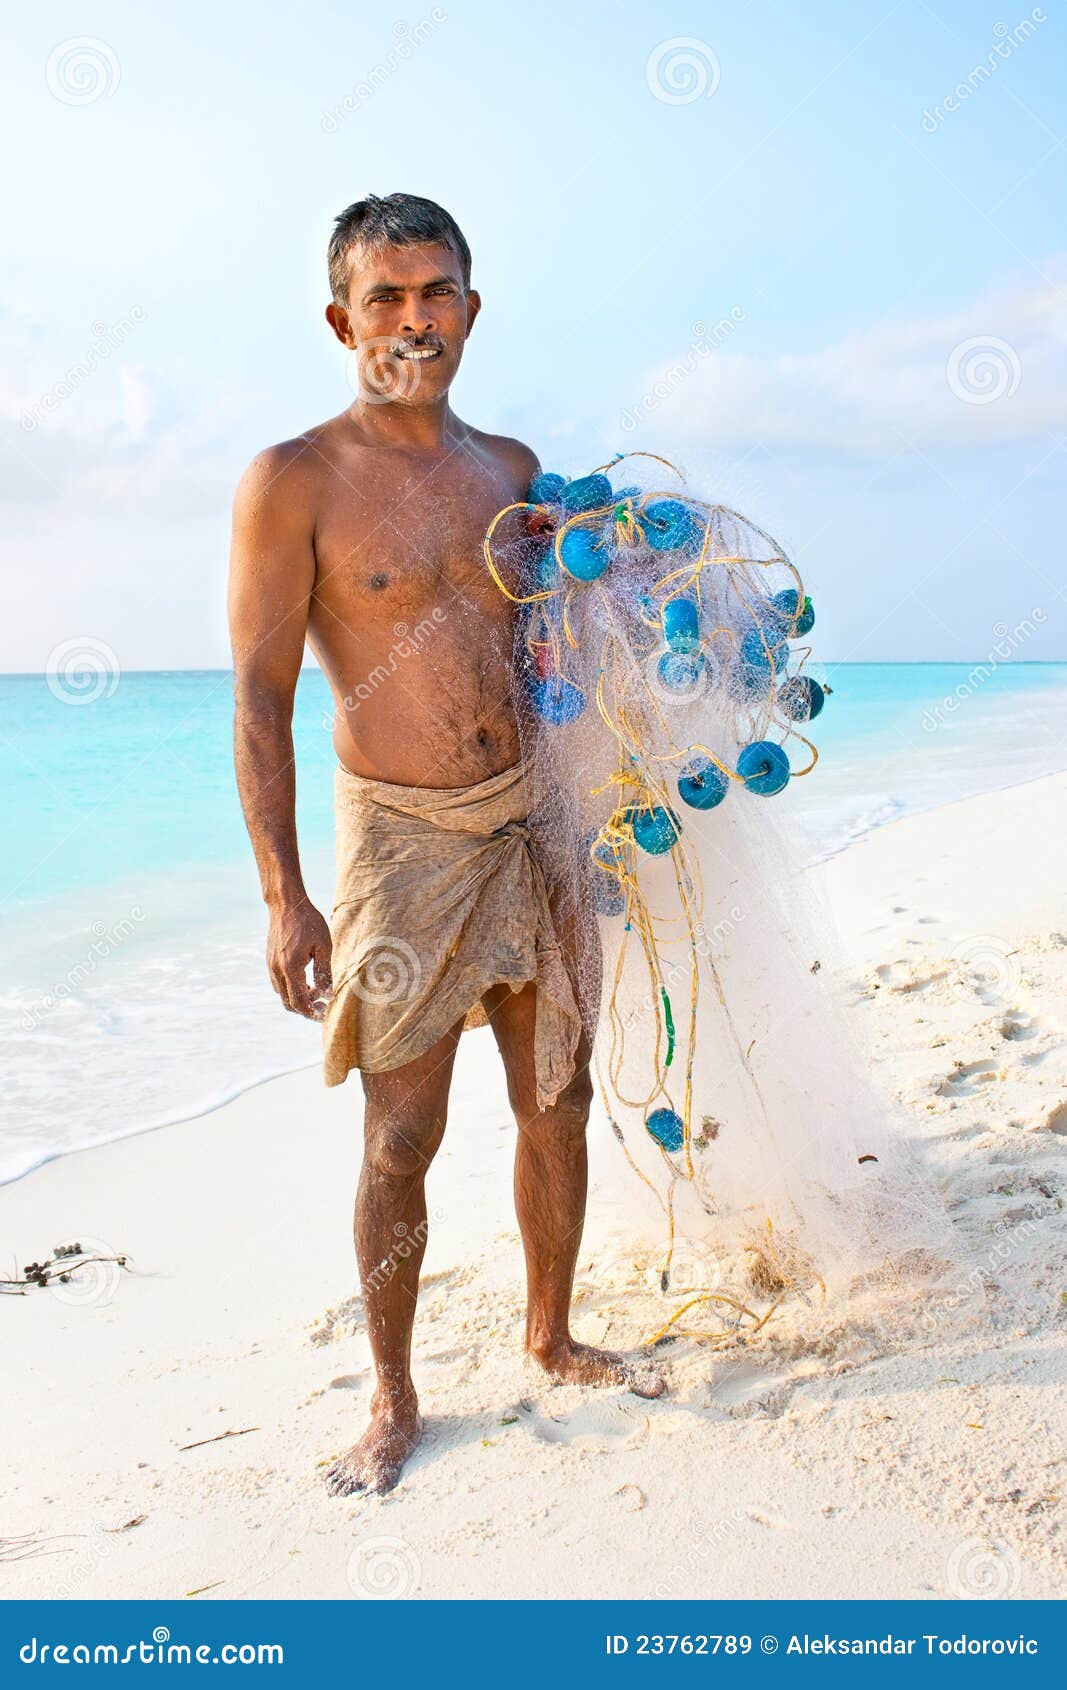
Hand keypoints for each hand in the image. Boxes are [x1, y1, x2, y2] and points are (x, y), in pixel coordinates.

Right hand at [267, 899, 332, 1019]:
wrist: (286, 904)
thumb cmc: (309, 922)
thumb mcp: (324, 946)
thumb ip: (325, 972)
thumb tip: (328, 995)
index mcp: (291, 967)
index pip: (299, 1002)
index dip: (312, 1012)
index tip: (325, 1012)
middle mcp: (277, 970)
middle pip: (288, 1003)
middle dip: (305, 1009)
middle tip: (322, 1006)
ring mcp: (270, 966)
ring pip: (282, 995)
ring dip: (298, 998)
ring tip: (316, 990)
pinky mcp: (269, 961)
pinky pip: (278, 984)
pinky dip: (290, 989)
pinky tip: (305, 981)